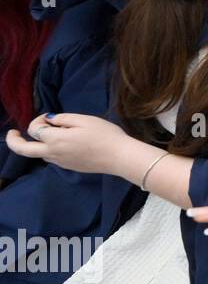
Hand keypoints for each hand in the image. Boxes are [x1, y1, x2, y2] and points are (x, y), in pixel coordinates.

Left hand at [6, 114, 131, 174]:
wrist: (120, 157)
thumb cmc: (105, 135)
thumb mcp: (84, 120)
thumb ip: (63, 119)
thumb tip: (49, 120)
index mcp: (55, 140)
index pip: (34, 129)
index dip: (39, 120)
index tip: (50, 116)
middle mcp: (53, 153)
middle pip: (23, 150)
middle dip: (13, 141)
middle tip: (12, 133)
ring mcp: (60, 162)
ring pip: (39, 153)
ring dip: (38, 143)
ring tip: (52, 133)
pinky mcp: (69, 167)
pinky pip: (52, 157)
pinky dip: (50, 149)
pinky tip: (64, 143)